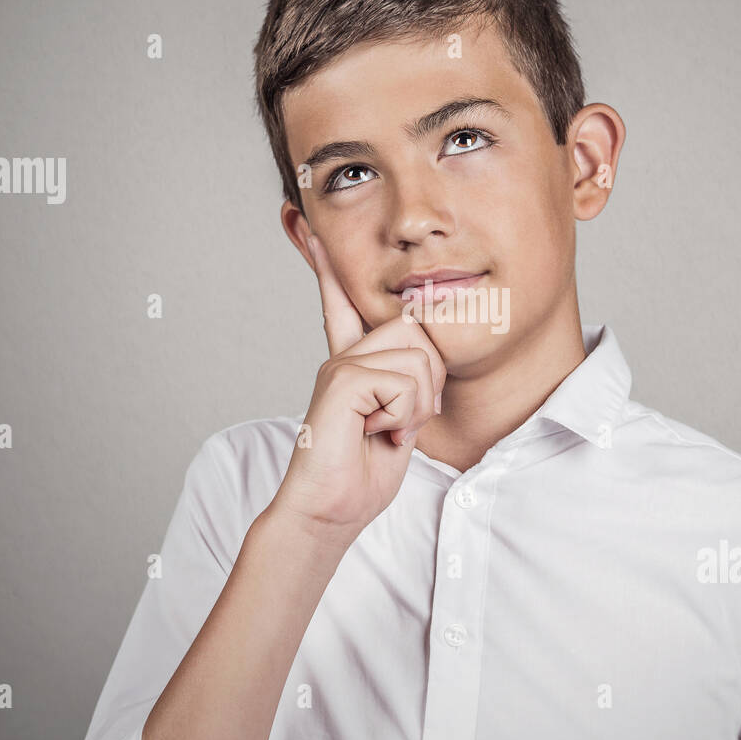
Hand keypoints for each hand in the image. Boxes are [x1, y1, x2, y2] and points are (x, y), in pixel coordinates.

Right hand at [268, 234, 447, 544]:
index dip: (331, 266)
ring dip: (418, 406)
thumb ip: (408, 387)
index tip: (310, 227)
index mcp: (353, 362)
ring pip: (418, 358)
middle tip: (403, 421)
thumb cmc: (361, 475)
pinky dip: (404, 417)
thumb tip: (425, 360)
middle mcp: (344, 356)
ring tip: (387, 430)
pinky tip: (376, 433)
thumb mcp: (398, 424)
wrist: (328, 512)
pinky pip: (404, 383)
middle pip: (418, 331)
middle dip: (430, 382)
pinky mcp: (341, 381)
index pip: (344, 303)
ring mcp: (340, 365)